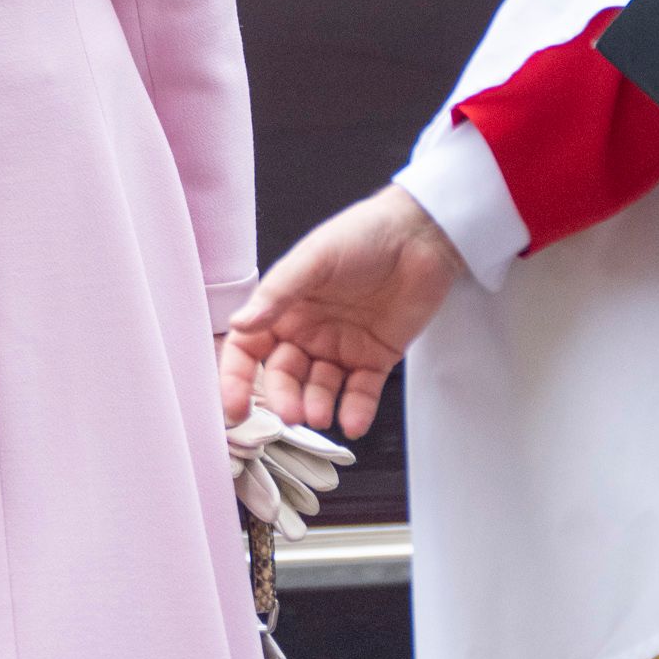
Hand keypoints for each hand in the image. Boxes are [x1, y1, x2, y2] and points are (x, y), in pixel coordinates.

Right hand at [219, 186, 465, 438]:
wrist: (423, 235)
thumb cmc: (364, 234)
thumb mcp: (314, 259)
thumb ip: (277, 294)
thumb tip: (240, 324)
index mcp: (284, 308)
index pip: (249, 350)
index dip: (237, 378)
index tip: (235, 407)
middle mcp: (307, 332)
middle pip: (283, 376)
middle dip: (283, 398)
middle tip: (290, 413)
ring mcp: (340, 348)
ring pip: (319, 390)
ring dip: (316, 407)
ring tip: (320, 416)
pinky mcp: (375, 358)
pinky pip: (360, 392)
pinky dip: (355, 411)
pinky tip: (352, 424)